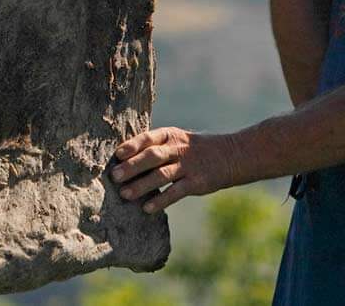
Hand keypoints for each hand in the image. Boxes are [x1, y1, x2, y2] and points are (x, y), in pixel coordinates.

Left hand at [110, 127, 241, 213]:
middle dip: (132, 166)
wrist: (230, 156)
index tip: (117, 154)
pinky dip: (161, 200)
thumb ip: (154, 148)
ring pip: (162, 175)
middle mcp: (179, 149)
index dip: (133, 145)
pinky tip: (147, 208)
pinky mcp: (197, 182)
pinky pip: (176, 192)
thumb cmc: (193, 150)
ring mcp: (189, 166)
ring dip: (142, 185)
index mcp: (171, 135)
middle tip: (115, 176)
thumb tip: (122, 161)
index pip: (149, 137)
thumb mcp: (177, 141)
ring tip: (125, 194)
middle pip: (153, 156)